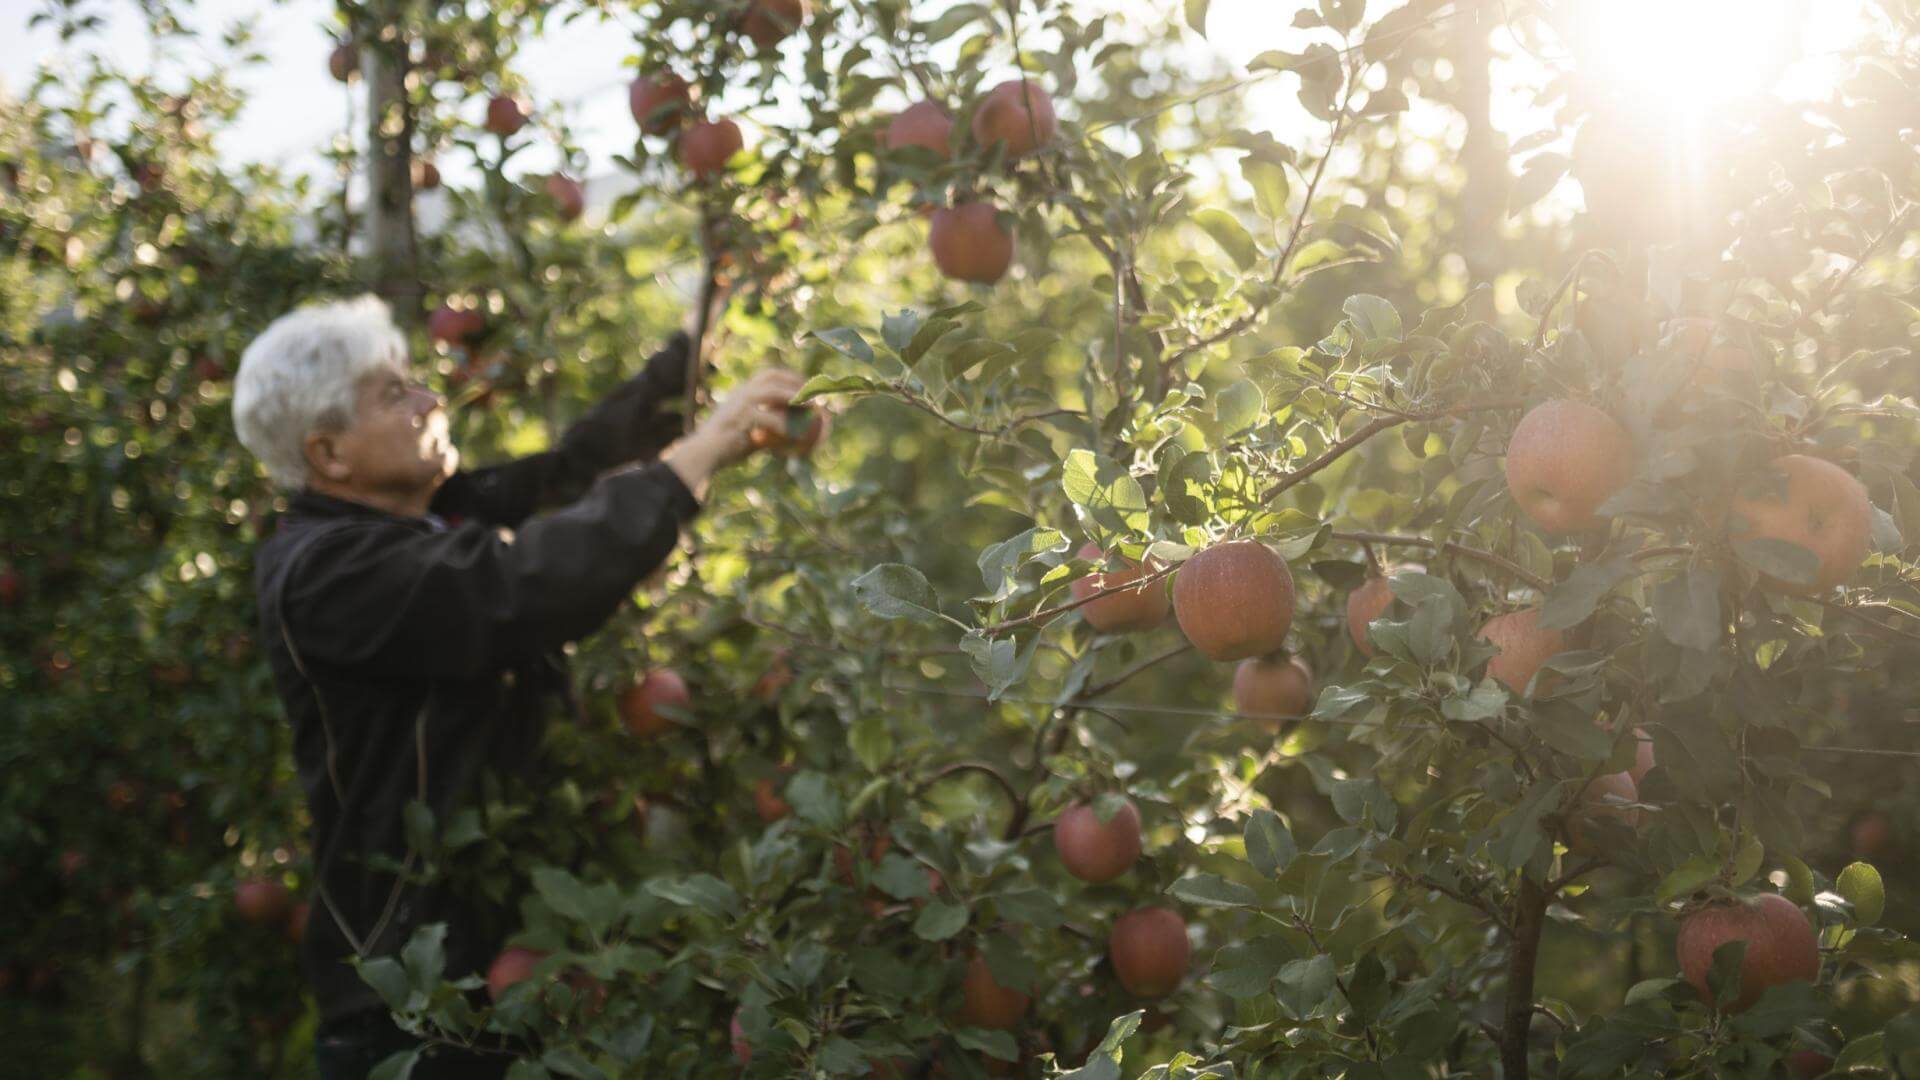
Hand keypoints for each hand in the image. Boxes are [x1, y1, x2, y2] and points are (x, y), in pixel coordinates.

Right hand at [661, 367, 806, 496]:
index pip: (768, 374)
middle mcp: (740, 393)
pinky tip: (795, 435)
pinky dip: (783, 425)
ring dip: (792, 396)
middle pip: (771, 376)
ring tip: (809, 407)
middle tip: (812, 395)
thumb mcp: (750, 432)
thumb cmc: (726, 446)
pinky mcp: (738, 419)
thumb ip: (768, 428)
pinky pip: (766, 418)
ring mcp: (738, 404)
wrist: (703, 454)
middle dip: (794, 381)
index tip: (806, 385)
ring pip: (770, 390)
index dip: (789, 377)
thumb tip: (792, 431)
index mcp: (742, 393)